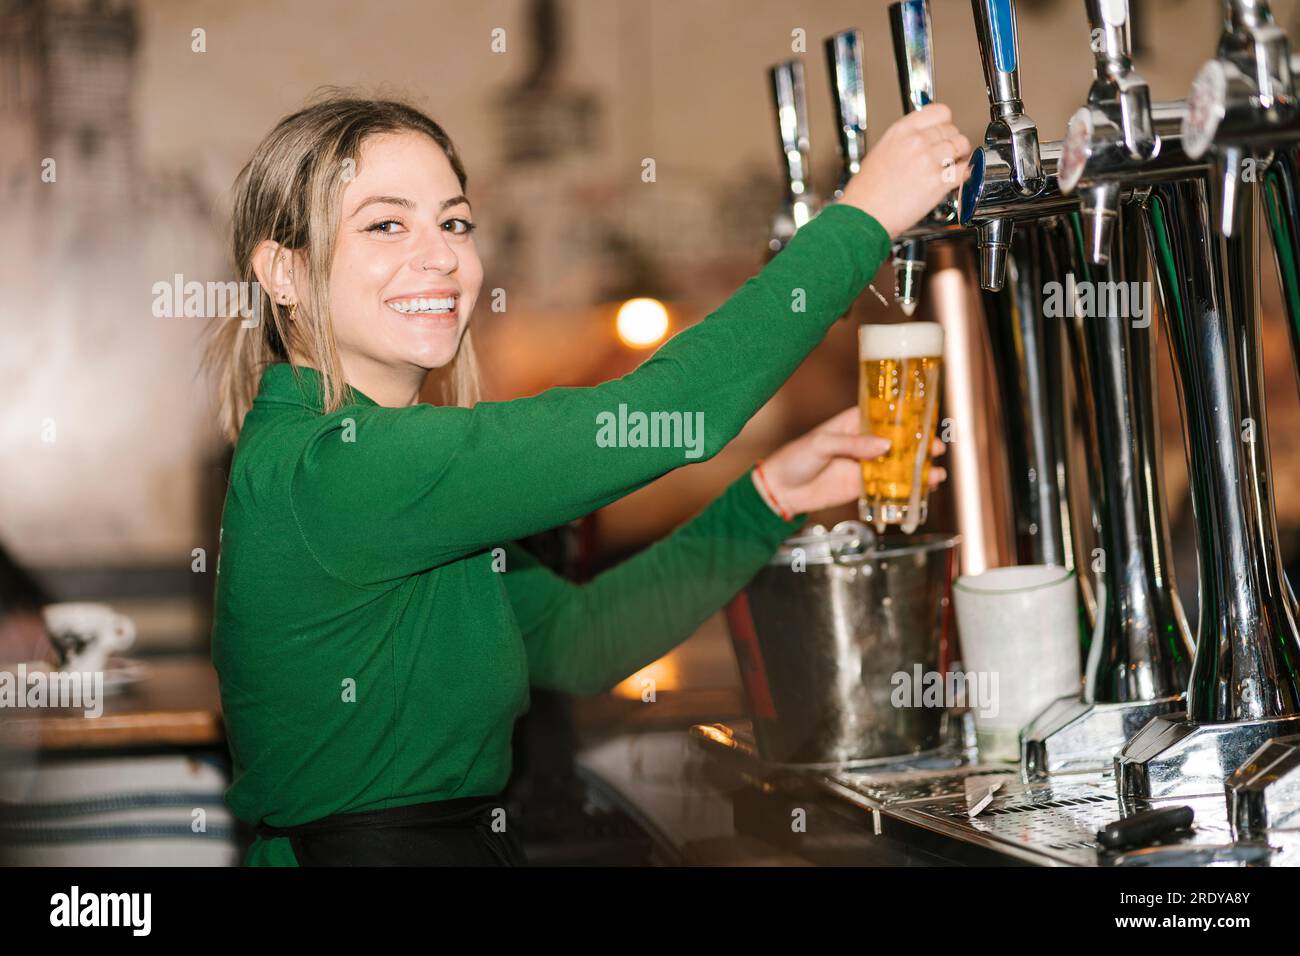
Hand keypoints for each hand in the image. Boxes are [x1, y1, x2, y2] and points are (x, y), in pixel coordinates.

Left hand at [753, 406, 945, 516]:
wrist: (781, 490)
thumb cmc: (796, 458)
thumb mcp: (822, 444)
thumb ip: (853, 444)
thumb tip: (885, 445)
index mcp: (854, 422)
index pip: (885, 414)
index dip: (907, 416)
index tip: (928, 418)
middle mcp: (864, 442)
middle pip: (898, 440)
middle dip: (920, 443)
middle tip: (937, 447)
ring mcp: (865, 464)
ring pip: (898, 464)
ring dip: (918, 467)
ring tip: (937, 471)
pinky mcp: (862, 486)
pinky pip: (889, 486)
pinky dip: (907, 487)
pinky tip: (923, 488)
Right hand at [837, 103, 972, 238]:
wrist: (864, 215)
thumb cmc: (867, 191)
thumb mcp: (881, 151)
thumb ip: (905, 141)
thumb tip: (922, 139)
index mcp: (902, 131)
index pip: (940, 112)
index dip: (945, 123)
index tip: (944, 131)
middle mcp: (917, 142)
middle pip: (952, 130)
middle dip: (952, 142)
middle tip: (946, 154)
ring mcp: (929, 161)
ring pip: (961, 146)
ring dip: (960, 157)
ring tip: (951, 166)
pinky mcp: (938, 182)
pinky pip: (965, 169)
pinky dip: (966, 173)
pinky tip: (959, 178)